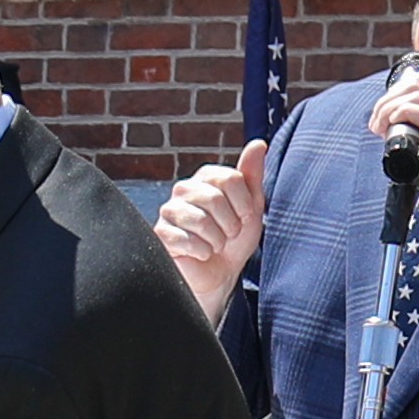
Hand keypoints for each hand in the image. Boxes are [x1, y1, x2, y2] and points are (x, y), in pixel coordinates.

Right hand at [153, 139, 268, 324]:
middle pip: (215, 198)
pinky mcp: (160, 234)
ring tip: (215, 245)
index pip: (230, 179)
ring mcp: (169, 211)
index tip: (243, 218)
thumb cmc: (234, 240)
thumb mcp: (251, 208)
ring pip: (200, 221)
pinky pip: (186, 240)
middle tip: (228, 235)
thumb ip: (252, 176)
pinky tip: (200, 254)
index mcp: (206, 178)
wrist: (219, 275)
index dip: (244, 204)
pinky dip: (201, 252)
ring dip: (216, 241)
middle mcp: (184, 189)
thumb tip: (258, 144)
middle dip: (230, 225)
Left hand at [366, 69, 418, 271]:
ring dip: (388, 107)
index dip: (397, 92)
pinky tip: (390, 129)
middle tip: (376, 123)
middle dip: (388, 98)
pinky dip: (400, 115)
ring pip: (416, 94)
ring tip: (378, 129)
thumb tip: (395, 132)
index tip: (383, 116)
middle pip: (417, 82)